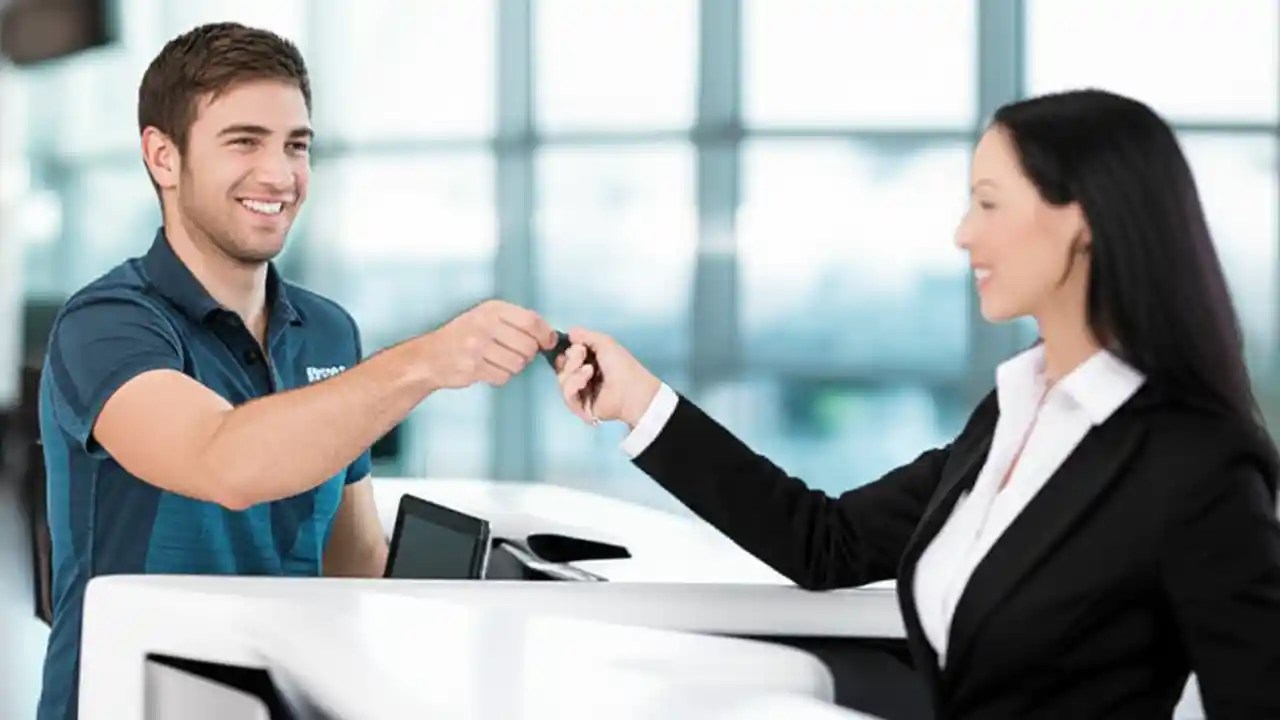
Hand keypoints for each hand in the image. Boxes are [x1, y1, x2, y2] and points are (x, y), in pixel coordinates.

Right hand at [420, 300, 556, 388]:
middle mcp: (484, 324)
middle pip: (528, 346)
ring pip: (518, 364)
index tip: (548, 342)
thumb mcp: (486, 317)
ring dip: (513, 367)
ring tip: (499, 361)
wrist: (429, 356)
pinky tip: (488, 370)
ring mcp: (477, 346)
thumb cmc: (464, 336)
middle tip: (515, 354)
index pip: (531, 321)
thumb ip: (516, 322)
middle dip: (528, 355)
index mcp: (492, 309)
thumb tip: (550, 336)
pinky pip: (503, 377)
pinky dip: (500, 377)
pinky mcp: (472, 367)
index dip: (546, 334)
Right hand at [555, 327, 660, 428]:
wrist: (630, 389)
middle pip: (561, 368)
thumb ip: (584, 335)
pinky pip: (567, 396)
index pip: (566, 357)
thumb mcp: (604, 342)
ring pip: (562, 381)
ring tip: (589, 369)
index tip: (577, 346)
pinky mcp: (580, 408)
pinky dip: (574, 385)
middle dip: (570, 359)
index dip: (567, 351)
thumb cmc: (621, 365)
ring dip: (573, 371)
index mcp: (588, 363)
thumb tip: (569, 333)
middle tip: (582, 355)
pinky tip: (586, 379)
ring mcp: (581, 394)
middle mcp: (583, 378)